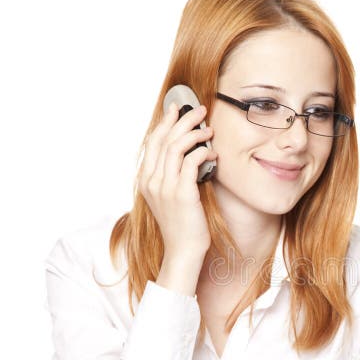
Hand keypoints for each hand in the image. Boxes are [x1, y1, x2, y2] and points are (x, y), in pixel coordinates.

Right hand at [139, 102, 217, 294]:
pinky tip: (213, 153)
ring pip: (176, 146)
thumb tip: (188, 153)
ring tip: (209, 128)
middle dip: (182, 119)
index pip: (153, 141)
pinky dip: (203, 152)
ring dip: (194, 133)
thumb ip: (173, 175)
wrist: (183, 250)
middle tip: (199, 109)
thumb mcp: (172, 196)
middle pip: (164, 138)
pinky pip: (191, 162)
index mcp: (146, 179)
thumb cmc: (183, 224)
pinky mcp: (182, 193)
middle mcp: (152, 180)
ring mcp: (165, 187)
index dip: (165, 122)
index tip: (177, 108)